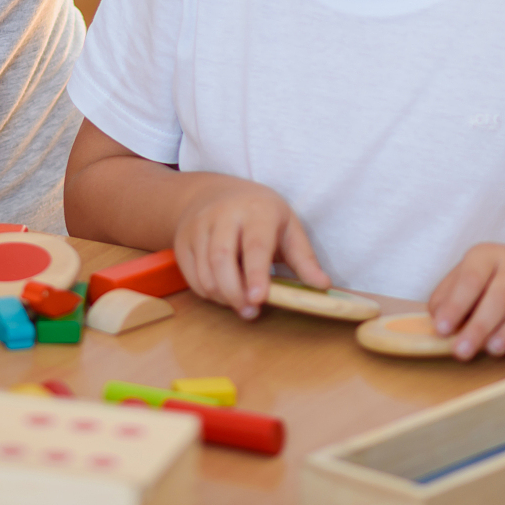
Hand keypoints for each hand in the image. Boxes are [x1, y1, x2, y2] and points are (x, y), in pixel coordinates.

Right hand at [173, 176, 329, 318]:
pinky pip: (191, 275)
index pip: (255, 245)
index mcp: (257, 210)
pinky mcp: (182, 240)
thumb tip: (323, 285)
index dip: (256, 274)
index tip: (259, 299)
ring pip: (205, 270)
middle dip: (235, 292)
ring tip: (240, 305)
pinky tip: (223, 294)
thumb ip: (304, 258)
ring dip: (222, 296)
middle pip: (222, 259)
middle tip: (251, 312)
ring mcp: (198, 226)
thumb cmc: (259, 213)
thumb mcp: (288, 226)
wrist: (212, 192)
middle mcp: (223, 214)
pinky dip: (207, 292)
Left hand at [428, 243, 504, 359]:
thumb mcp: (462, 281)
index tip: (442, 330)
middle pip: (502, 293)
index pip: (471, 278)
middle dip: (480, 326)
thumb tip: (439, 324)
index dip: (455, 305)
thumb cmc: (488, 282)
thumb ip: (446, 300)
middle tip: (462, 351)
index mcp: (487, 255)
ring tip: (493, 350)